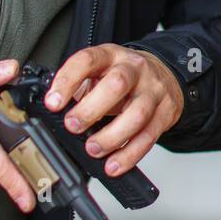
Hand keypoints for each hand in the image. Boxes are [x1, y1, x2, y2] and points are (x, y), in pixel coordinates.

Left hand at [43, 44, 184, 176]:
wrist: (164, 75)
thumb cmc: (124, 77)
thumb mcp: (100, 72)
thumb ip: (79, 87)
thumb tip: (55, 111)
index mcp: (111, 55)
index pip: (87, 60)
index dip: (67, 80)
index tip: (53, 103)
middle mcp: (135, 69)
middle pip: (116, 84)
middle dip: (91, 109)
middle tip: (73, 126)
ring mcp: (153, 90)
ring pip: (137, 113)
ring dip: (112, 136)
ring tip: (93, 149)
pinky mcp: (166, 112)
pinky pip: (149, 136)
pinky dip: (130, 154)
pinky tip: (114, 164)